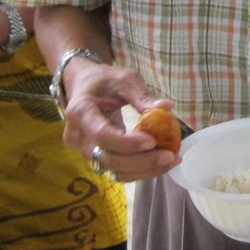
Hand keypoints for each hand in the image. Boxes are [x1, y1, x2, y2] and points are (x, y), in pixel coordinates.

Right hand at [57, 55, 178, 183]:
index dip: (128, 143)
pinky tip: (160, 163)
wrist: (83, 86)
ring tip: (171, 160)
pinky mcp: (94, 157)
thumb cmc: (104, 80)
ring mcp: (83, 150)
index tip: (153, 141)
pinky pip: (116, 170)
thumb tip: (168, 107)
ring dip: (144, 170)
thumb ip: (143, 95)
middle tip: (171, 155)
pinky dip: (139, 170)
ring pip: (113, 170)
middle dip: (142, 162)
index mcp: (81, 112)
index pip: (102, 135)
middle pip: (108, 159)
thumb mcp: (124, 79)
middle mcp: (78, 136)